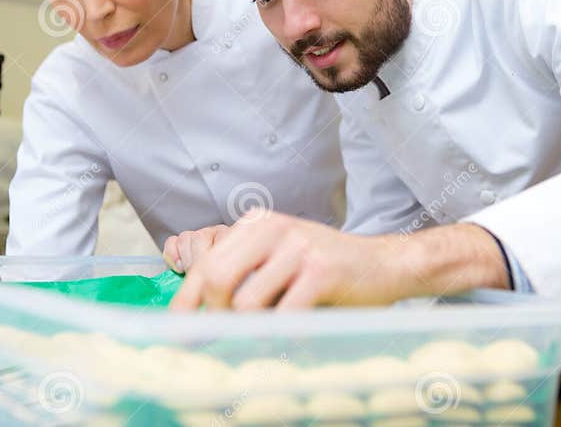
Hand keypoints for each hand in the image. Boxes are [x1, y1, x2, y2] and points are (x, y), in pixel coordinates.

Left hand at [169, 210, 508, 311]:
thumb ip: (241, 274)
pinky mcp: (322, 271)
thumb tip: (195, 316)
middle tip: (219, 337)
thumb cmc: (325, 268)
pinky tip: (298, 331)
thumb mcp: (279, 257)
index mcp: (257, 223)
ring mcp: (298, 248)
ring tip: (269, 330)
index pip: (204, 263)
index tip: (176, 333)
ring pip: (246, 303)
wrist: (384, 264)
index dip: (185, 303)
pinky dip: (285, 333)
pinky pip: (284, 316)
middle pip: (216, 279)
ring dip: (252, 328)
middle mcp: (273, 228)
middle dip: (212, 317)